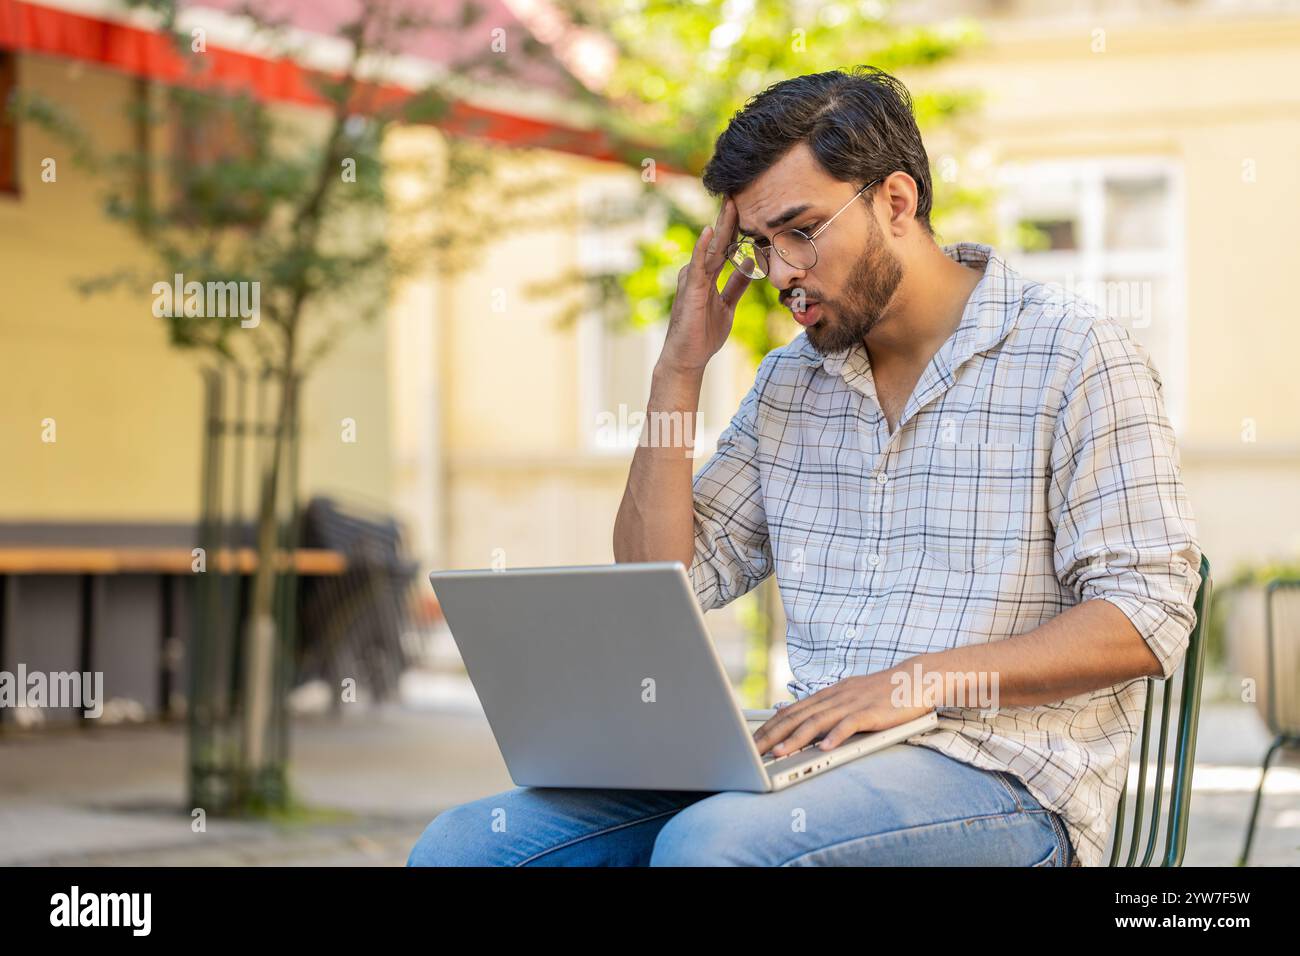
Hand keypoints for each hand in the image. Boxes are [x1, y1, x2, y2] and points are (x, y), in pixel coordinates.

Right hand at [658, 197, 751, 376]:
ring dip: (721, 226)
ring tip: (731, 203)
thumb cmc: (703, 334)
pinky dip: (703, 248)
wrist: (686, 359)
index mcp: (707, 276)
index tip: (749, 206)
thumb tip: (751, 265)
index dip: (736, 227)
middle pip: (718, 242)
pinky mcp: (689, 290)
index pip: (725, 247)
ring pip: (711, 249)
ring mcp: (692, 280)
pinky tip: (710, 231)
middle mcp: (697, 273)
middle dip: (730, 218)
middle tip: (741, 192)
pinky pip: (698, 266)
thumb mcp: (727, 305)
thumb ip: (736, 285)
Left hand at [752, 670, 934, 756]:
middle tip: (752, 751)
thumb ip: (829, 710)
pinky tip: (823, 748)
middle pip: (797, 717)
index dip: (770, 727)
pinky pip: (849, 724)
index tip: (752, 741)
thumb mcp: (850, 699)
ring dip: (795, 739)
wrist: (916, 677)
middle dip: (772, 735)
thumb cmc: (883, 692)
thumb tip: (807, 726)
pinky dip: (835, 736)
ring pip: (817, 722)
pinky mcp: (871, 712)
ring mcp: (852, 703)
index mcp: (828, 694)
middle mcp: (835, 697)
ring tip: (779, 754)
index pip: (791, 711)